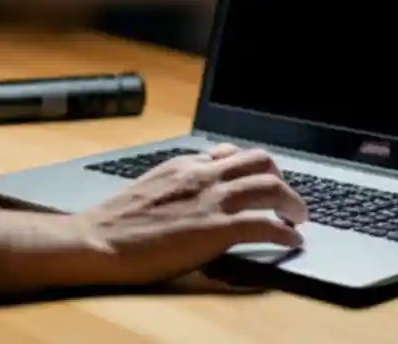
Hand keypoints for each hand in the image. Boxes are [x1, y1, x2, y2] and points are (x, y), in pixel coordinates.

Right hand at [74, 144, 308, 285]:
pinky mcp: (216, 230)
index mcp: (186, 164)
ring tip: (299, 217)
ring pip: (270, 187)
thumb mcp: (150, 185)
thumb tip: (197, 184)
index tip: (262, 180)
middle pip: (260, 161)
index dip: (254, 169)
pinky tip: (292, 242)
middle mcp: (203, 175)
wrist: (98, 239)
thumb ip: (177, 180)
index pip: (232, 154)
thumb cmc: (116, 220)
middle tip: (287, 198)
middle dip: (280, 177)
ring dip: (293, 202)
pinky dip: (285, 233)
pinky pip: (265, 225)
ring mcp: (211, 200)